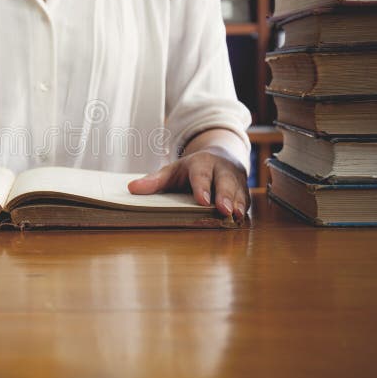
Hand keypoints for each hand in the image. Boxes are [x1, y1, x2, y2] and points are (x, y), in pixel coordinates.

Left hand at [127, 146, 249, 219]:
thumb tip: (131, 188)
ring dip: (237, 204)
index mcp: (202, 163)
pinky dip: (244, 209)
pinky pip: (245, 199)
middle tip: (224, 210)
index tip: (202, 200)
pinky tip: (241, 220)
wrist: (220, 157)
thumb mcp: (172, 171)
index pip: (201, 175)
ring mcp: (235, 180)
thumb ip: (154, 180)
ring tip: (236, 216)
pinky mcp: (243, 190)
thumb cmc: (192, 169)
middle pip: (225, 182)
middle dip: (225, 196)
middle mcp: (221, 170)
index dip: (202, 187)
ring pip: (238, 191)